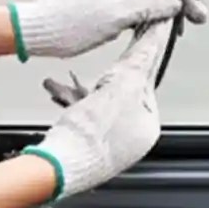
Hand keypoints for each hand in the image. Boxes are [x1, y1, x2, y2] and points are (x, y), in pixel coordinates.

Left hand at [8, 0, 208, 60]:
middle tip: (204, 14)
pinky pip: (142, 5)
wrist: (37, 31)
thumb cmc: (74, 22)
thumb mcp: (117, 15)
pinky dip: (158, 13)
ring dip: (174, 7)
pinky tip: (166, 24)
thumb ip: (150, 4)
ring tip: (190, 24)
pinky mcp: (109, 4)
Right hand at [23, 20, 173, 199]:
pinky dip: (71, 103)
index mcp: (149, 124)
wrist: (58, 166)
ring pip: (98, 104)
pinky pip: (83, 116)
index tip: (138, 41)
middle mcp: (134, 136)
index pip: (146, 82)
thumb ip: (136, 64)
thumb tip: (152, 43)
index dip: (139, 60)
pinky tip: (56, 93)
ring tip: (56, 83)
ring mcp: (112, 143)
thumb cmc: (92, 133)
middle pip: (121, 93)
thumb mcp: (120, 87)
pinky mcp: (90, 146)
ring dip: (78, 90)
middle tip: (94, 63)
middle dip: (100, 77)